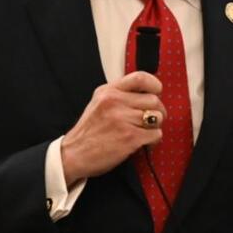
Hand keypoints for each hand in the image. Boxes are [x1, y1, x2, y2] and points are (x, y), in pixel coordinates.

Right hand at [61, 71, 165, 186]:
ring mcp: (123, 119)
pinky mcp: (130, 137)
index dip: (154, 84)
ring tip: (145, 132)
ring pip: (157, 117)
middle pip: (153, 100)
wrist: (74, 155)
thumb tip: (146, 93)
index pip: (140, 78)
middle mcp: (115, 102)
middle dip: (158, 111)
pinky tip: (144, 143)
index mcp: (108, 91)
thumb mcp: (98, 103)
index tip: (156, 92)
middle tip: (152, 120)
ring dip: (155, 127)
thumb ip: (118, 95)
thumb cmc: (88, 132)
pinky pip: (156, 134)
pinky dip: (153, 140)